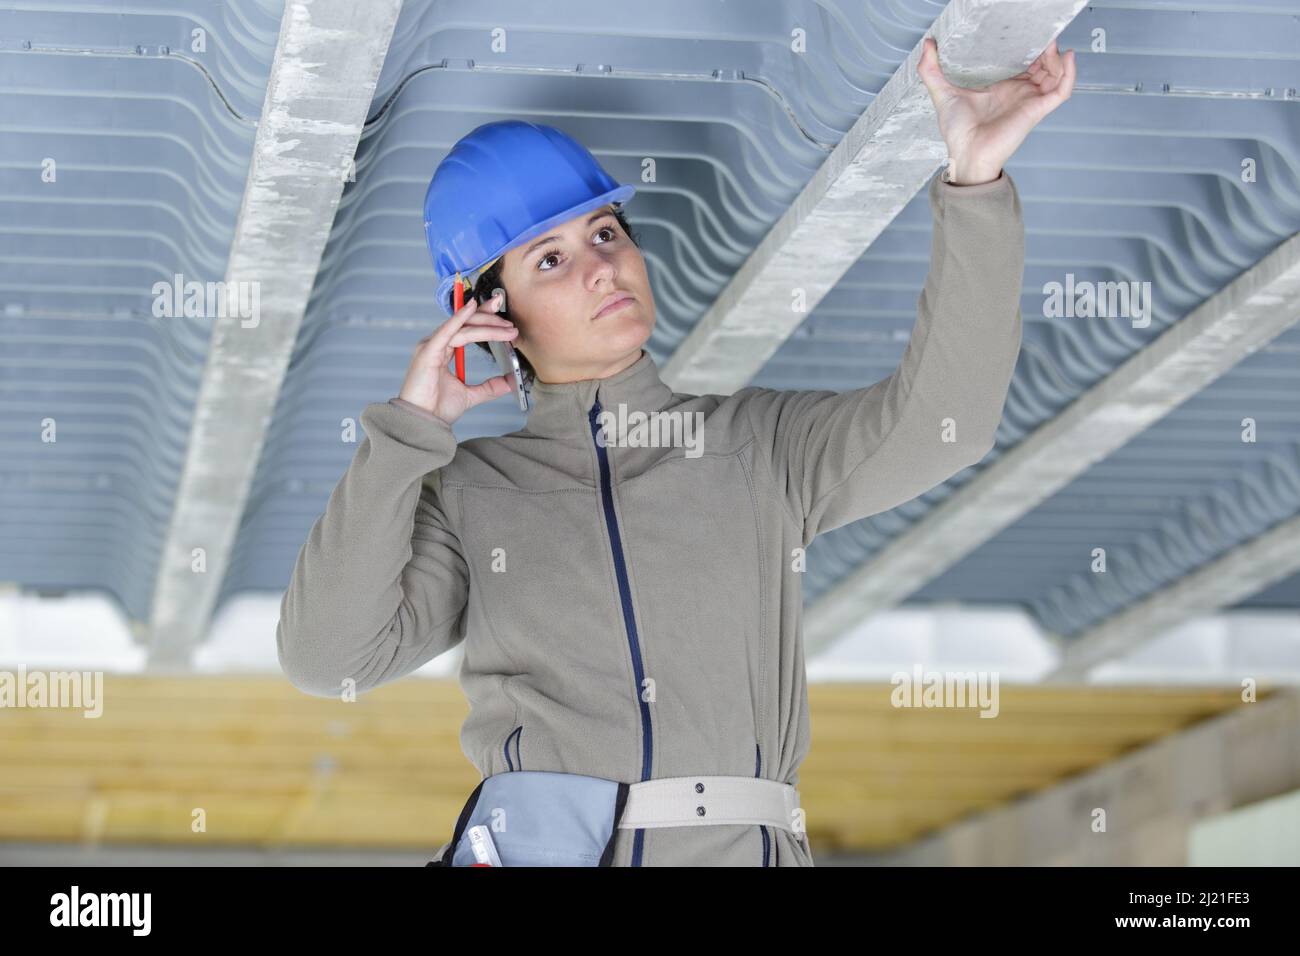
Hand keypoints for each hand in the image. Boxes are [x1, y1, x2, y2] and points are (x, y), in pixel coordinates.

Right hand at [398, 290, 518, 424]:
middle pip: (466, 323)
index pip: (466, 327)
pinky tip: (473, 307)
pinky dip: (460, 318)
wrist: (422, 423)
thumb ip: (489, 387)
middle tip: (511, 324)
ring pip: (463, 328)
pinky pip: (447, 331)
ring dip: (487, 325)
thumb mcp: (470, 395)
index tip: (500, 309)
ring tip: (507, 330)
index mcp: (443, 351)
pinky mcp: (428, 352)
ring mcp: (431, 346)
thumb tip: (509, 382)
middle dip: (490, 319)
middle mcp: (436, 344)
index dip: (484, 316)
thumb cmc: (437, 408)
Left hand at [918, 35, 1076, 184]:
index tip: (1029, 32)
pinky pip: (1062, 91)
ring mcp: (1030, 101)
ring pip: (1055, 75)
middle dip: (1046, 50)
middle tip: (1044, 33)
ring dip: (1058, 59)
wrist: (967, 154)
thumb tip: (927, 45)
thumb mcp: (942, 93)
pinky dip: (1069, 74)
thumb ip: (931, 70)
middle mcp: (1019, 94)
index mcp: (1002, 90)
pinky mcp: (1037, 110)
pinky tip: (1067, 57)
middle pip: (1043, 68)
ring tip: (1053, 43)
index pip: (1024, 66)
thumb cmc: (958, 132)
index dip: (1030, 50)